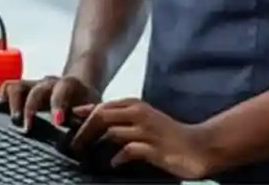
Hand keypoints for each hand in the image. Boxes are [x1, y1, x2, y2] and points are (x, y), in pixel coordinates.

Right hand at [0, 75, 99, 132]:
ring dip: (13, 104)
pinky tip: (0, 111)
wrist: (80, 87)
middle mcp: (49, 83)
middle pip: (36, 90)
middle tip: (27, 127)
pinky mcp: (22, 89)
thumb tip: (84, 135)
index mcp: (69, 86)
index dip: (59, 105)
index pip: (62, 91)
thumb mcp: (94, 109)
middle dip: (30, 108)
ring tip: (12, 121)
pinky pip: (8, 87)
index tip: (57, 121)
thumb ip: (89, 119)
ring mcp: (34, 85)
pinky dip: (2, 98)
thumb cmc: (86, 103)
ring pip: (17, 86)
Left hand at [69, 98, 212, 180]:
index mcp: (136, 106)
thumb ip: (124, 121)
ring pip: (112, 131)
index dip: (84, 113)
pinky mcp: (154, 148)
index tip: (69, 121)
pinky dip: (117, 156)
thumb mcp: (145, 122)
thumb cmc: (170, 136)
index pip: (103, 105)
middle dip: (83, 128)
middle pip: (102, 115)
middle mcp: (139, 114)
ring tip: (83, 153)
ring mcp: (147, 131)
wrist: (200, 146)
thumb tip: (99, 127)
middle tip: (72, 143)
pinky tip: (112, 163)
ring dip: (95, 142)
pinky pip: (129, 150)